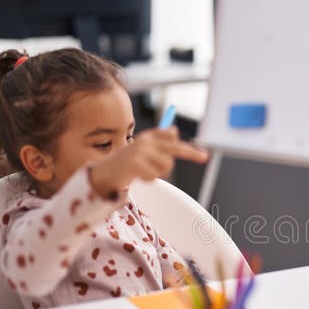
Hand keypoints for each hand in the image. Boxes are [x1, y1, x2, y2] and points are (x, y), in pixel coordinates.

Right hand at [90, 127, 207, 196]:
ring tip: (145, 173)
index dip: (187, 147)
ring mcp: (140, 151)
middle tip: (205, 157)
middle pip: (174, 148)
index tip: (203, 155)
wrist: (104, 173)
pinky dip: (149, 179)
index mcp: (148, 138)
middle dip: (191, 153)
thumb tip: (173, 130)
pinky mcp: (136, 163)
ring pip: (166, 165)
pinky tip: (138, 177)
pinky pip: (155, 174)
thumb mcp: (142, 151)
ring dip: (159, 173)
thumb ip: (158, 143)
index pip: (170, 137)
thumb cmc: (126, 163)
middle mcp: (145, 141)